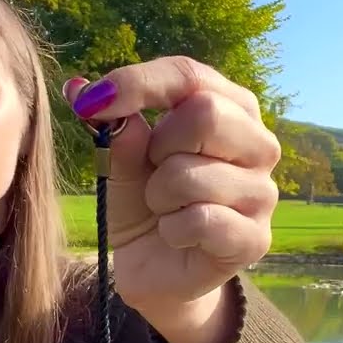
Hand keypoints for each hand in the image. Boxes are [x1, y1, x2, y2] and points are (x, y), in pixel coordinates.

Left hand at [63, 56, 279, 319]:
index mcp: (230, 107)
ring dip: (159, 195)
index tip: (90, 102)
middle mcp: (258, 144)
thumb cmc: (143, 202)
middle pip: (206, 113)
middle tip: (152, 171)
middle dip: (159, 146)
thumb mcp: (121, 161)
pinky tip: (176, 235)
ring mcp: (262, 192)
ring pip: (194, 174)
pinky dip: (171, 229)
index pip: (189, 75)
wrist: (154, 267)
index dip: (138, 83)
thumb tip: (79, 88)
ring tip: (164, 209)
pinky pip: (200, 220)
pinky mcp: (255, 238)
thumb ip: (114, 127)